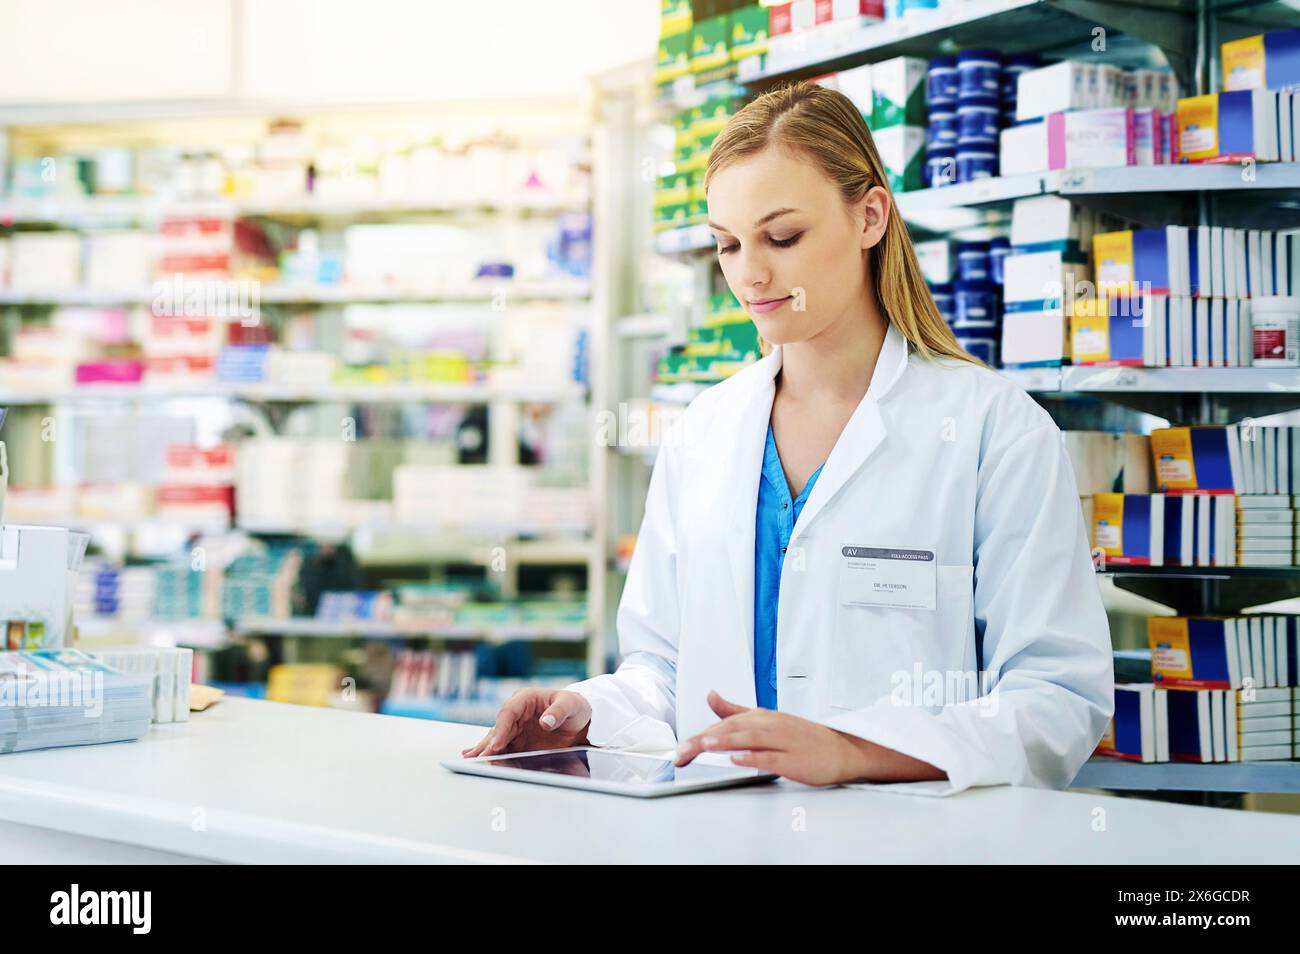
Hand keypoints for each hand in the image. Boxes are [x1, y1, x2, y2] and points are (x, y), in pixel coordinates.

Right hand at [460, 688, 591, 757]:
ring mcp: (516, 728)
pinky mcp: (519, 742)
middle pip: (499, 727)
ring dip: (485, 749)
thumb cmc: (576, 706)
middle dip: (489, 742)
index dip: (502, 728)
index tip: (497, 743)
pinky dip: (491, 754)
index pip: (509, 712)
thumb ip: (559, 711)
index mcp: (526, 698)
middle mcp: (517, 713)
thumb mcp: (571, 704)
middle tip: (481, 757)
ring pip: (497, 739)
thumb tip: (546, 721)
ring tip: (472, 759)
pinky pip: (503, 748)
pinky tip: (477, 759)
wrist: (583, 720)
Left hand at [672, 690, 867, 786]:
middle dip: (703, 741)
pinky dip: (754, 757)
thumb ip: (735, 709)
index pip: (723, 723)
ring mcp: (782, 742)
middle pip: (731, 729)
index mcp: (761, 716)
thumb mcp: (766, 719)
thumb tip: (710, 695)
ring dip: (725, 741)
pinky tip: (738, 759)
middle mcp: (769, 726)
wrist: (841, 749)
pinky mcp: (794, 760)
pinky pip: (771, 757)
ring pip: (749, 738)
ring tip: (703, 745)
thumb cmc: (802, 737)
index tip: (678, 749)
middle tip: (680, 752)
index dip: (697, 736)